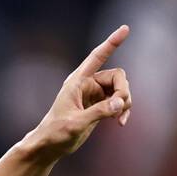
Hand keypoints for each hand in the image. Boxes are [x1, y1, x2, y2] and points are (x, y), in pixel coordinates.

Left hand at [29, 24, 132, 157]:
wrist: (50, 146)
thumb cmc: (56, 133)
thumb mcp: (76, 123)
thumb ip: (98, 112)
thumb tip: (120, 103)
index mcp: (77, 82)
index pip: (97, 57)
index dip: (111, 43)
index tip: (125, 29)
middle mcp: (87, 84)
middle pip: (118, 76)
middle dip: (124, 91)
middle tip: (120, 108)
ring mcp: (95, 94)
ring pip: (121, 89)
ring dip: (125, 102)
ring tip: (119, 119)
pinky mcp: (100, 105)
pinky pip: (119, 101)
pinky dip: (123, 110)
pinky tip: (120, 122)